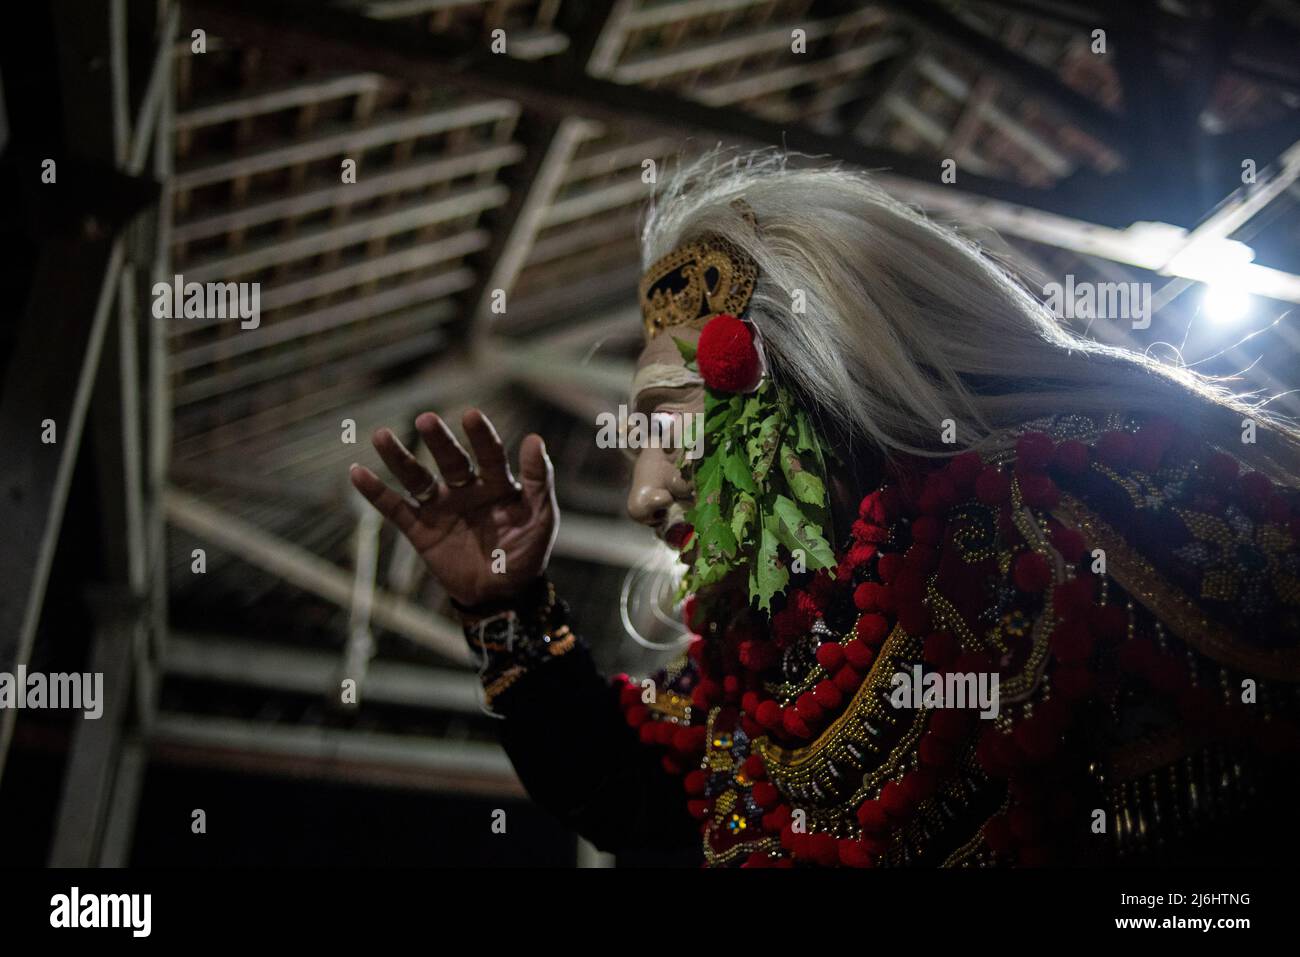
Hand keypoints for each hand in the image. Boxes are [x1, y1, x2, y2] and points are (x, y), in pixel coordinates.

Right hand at [348, 409, 557, 606]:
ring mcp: (441, 507)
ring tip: (381, 436)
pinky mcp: (420, 529)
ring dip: (399, 458)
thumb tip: (534, 439)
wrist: (502, 595)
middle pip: (450, 460)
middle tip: (426, 420)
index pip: (489, 454)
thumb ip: (539, 480)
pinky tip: (357, 473)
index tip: (471, 416)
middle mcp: (466, 488)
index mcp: (497, 483)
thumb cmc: (525, 552)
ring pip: (417, 478)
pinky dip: (376, 493)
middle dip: (439, 441)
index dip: (481, 436)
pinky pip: (396, 509)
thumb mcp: (541, 518)